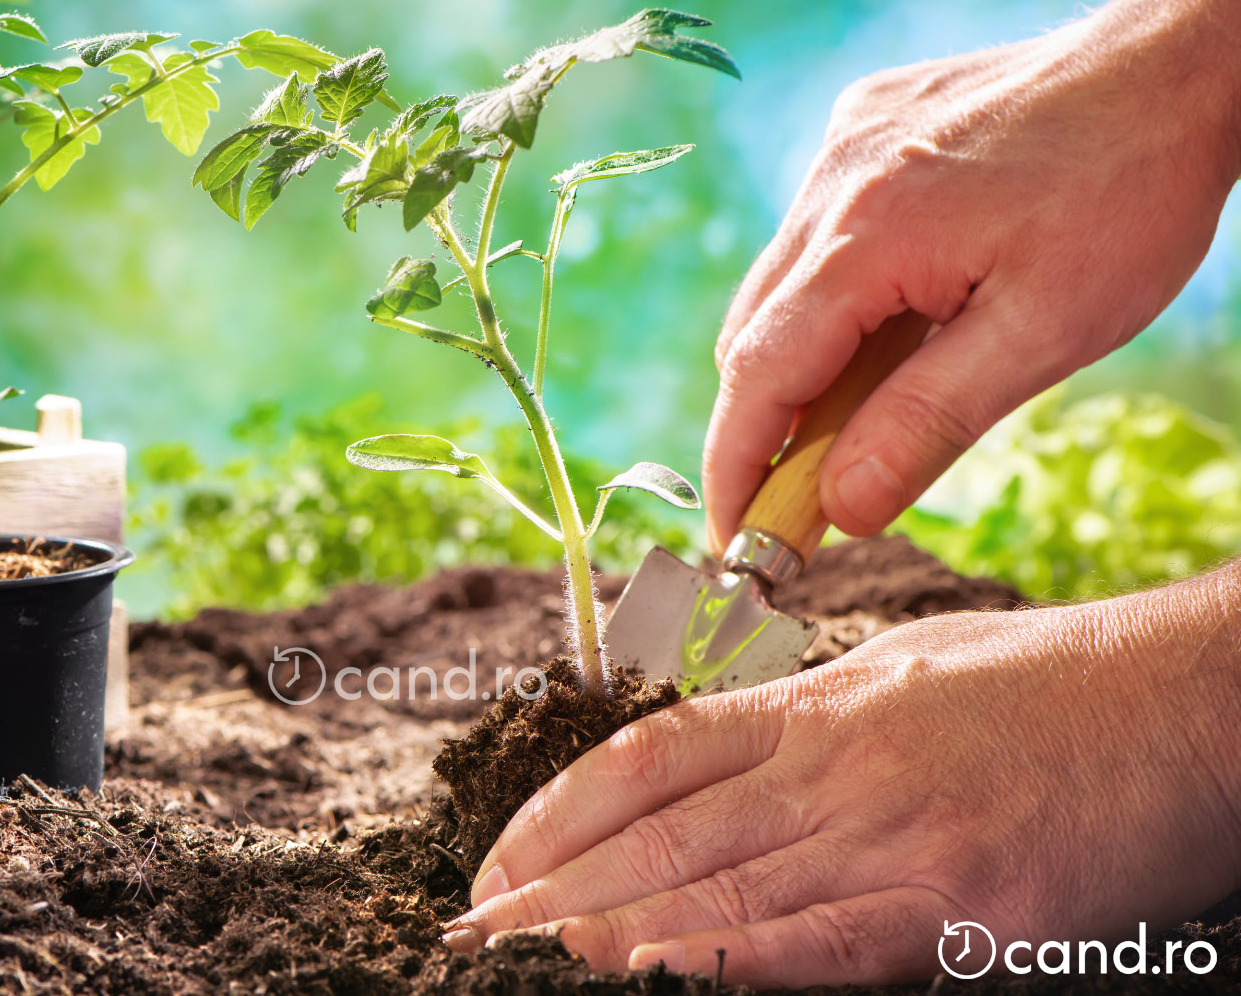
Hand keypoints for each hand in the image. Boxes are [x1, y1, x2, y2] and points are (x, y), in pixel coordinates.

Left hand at [440, 566, 1240, 986]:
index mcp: (815, 707)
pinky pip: (820, 940)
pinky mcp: (960, 903)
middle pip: (659, 834)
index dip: (557, 809)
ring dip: (605, 930)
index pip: (649, 758)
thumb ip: (812, 716)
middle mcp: (832, 764)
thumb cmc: (1057, 684)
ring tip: (520, 957)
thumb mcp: (909, 671)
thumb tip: (731, 752)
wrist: (1190, 701)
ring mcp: (891, 832)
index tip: (497, 855)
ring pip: (717, 889)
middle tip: (468, 928)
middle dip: (550, 885)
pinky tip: (651, 974)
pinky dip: (728, 961)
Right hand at [702, 0, 1240, 553]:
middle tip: (803, 501)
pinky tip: (900, 308)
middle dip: (765, 426)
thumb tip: (841, 510)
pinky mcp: (863, 125)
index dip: (735, 468)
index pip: (758, 378)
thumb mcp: (1045, 333)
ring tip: (864, 411)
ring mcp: (841, 148)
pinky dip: (832, 293)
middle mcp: (829, 185)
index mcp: (864, 238)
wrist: (1174, 60)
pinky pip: (815, 230)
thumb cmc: (1126, 194)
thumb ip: (928, 423)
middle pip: (753, 335)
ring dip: (803, 359)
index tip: (732, 541)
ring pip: (781, 285)